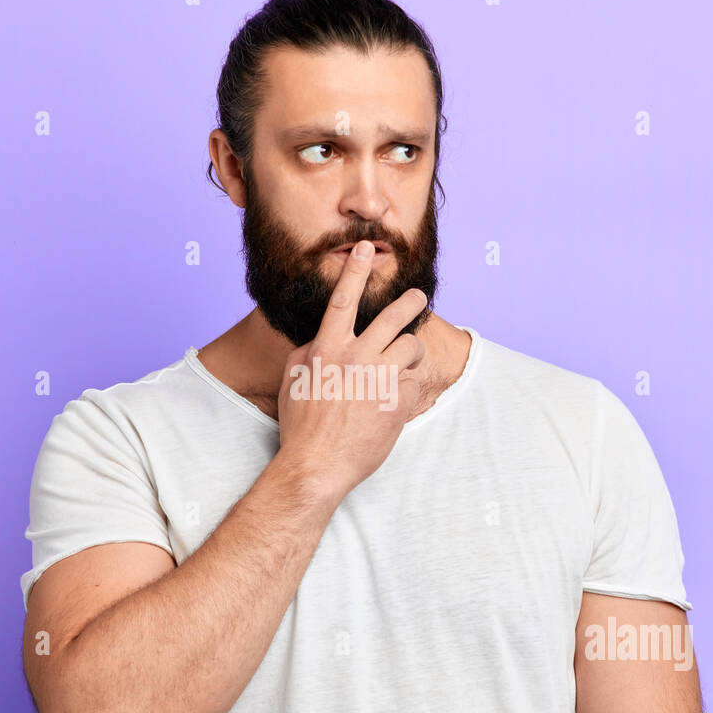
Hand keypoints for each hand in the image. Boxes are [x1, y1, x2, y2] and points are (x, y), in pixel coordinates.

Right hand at [275, 240, 427, 503]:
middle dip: (411, 300)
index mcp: (327, 348)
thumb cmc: (301, 425)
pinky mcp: (399, 401)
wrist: (317, 465)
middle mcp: (356, 358)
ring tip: (403, 363)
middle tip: (419, 297)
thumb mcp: (293, 380)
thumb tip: (321, 337)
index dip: (355, 270)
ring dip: (410, 351)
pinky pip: (413, 380)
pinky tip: (394, 400)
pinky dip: (407, 386)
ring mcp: (380, 379)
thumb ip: (309, 351)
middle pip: (394, 316)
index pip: (343, 299)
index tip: (365, 247)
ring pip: (411, 346)